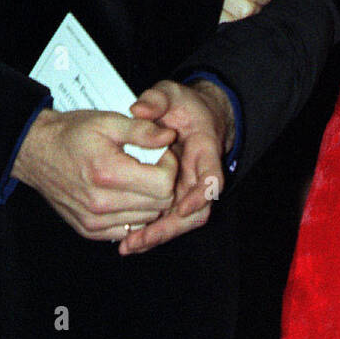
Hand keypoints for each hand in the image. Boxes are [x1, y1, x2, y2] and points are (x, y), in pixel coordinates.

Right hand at [12, 107, 177, 240]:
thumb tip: (169, 137)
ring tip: (138, 178)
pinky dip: (134, 214)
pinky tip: (126, 194)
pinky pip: (128, 230)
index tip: (160, 153)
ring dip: (150, 200)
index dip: (169, 166)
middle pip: (159, 205)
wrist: (36, 151)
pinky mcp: (89, 230)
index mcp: (108, 173)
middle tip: (152, 164)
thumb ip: (142, 130)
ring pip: (146, 219)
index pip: (163, 185)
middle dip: (163, 183)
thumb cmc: (72, 133)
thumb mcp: (109, 121)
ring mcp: (94, 221)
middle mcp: (100, 203)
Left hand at [119, 80, 232, 254]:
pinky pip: (166, 219)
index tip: (184, 205)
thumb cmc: (182, 105)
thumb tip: (139, 109)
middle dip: (170, 227)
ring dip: (158, 235)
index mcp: (206, 149)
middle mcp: (199, 175)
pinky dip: (150, 232)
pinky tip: (127, 241)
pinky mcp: (174, 196)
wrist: (190, 116)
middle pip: (197, 211)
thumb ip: (156, 98)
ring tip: (129, 245)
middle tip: (142, 237)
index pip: (212, 177)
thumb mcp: (170, 93)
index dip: (201, 194)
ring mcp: (188, 188)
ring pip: (181, 220)